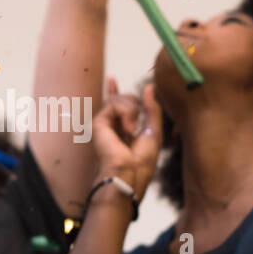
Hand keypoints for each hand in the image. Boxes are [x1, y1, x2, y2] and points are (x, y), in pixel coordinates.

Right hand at [91, 78, 162, 198]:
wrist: (129, 174)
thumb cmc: (141, 163)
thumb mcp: (154, 132)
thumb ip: (152, 109)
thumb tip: (149, 87)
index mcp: (122, 129)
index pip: (116, 106)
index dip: (114, 91)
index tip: (111, 79)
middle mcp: (110, 126)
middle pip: (123, 98)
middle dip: (133, 104)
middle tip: (134, 126)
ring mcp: (104, 124)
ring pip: (120, 98)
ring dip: (131, 110)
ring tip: (130, 129)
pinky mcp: (98, 122)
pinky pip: (114, 103)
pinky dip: (126, 112)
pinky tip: (126, 128)